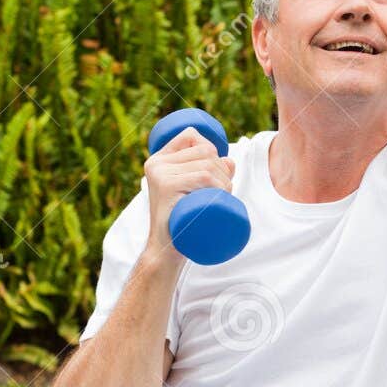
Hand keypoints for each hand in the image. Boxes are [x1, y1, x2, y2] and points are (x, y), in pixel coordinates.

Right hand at [143, 127, 235, 257]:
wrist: (166, 250)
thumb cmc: (183, 222)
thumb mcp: (192, 191)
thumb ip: (210, 172)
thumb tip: (230, 160)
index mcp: (158, 160)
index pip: (191, 135)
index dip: (211, 147)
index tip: (217, 171)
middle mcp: (156, 164)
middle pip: (205, 149)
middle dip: (224, 169)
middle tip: (223, 192)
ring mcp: (160, 175)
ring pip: (208, 165)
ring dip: (225, 181)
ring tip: (222, 199)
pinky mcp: (166, 187)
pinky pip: (202, 176)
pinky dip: (218, 186)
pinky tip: (220, 197)